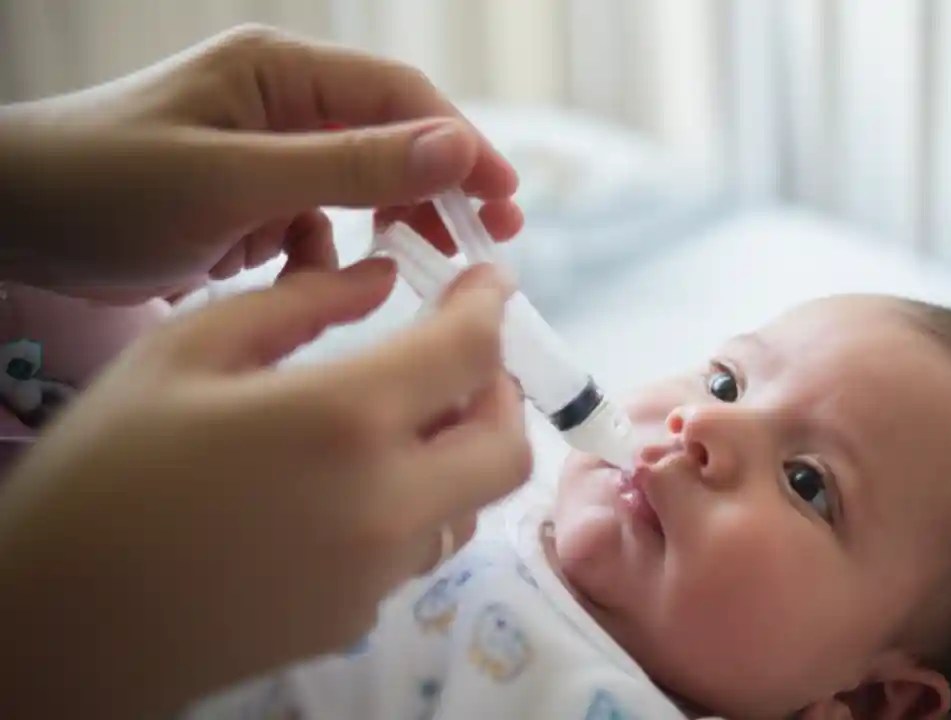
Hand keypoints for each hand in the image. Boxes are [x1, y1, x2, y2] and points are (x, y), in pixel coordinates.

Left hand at [0, 24, 522, 300]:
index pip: (399, 96)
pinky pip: (314, 226)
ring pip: (359, 186)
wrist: (11, 225)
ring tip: (422, 265)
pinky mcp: (247, 202)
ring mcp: (264, 154)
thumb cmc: (108, 189)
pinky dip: (324, 257)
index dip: (462, 144)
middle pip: (390, 139)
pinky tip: (315, 282)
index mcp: (278, 72)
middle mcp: (280, 104)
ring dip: (388, 223)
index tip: (508, 200)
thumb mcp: (235, 180)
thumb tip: (457, 148)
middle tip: (489, 242)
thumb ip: (348, 164)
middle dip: (439, 188)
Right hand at [0, 259, 531, 718]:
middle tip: (457, 360)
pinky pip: (417, 550)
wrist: (59, 623)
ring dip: (460, 454)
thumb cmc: (104, 470)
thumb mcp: (184, 353)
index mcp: (345, 421)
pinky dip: (413, 505)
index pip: (470, 353)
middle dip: (501, 392)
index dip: (489, 307)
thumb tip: (380, 279)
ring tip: (401, 421)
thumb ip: (297, 305)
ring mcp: (378, 575)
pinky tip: (349, 487)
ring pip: (469, 505)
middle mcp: (388, 504)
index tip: (485, 284)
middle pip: (508, 448)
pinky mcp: (356, 619)